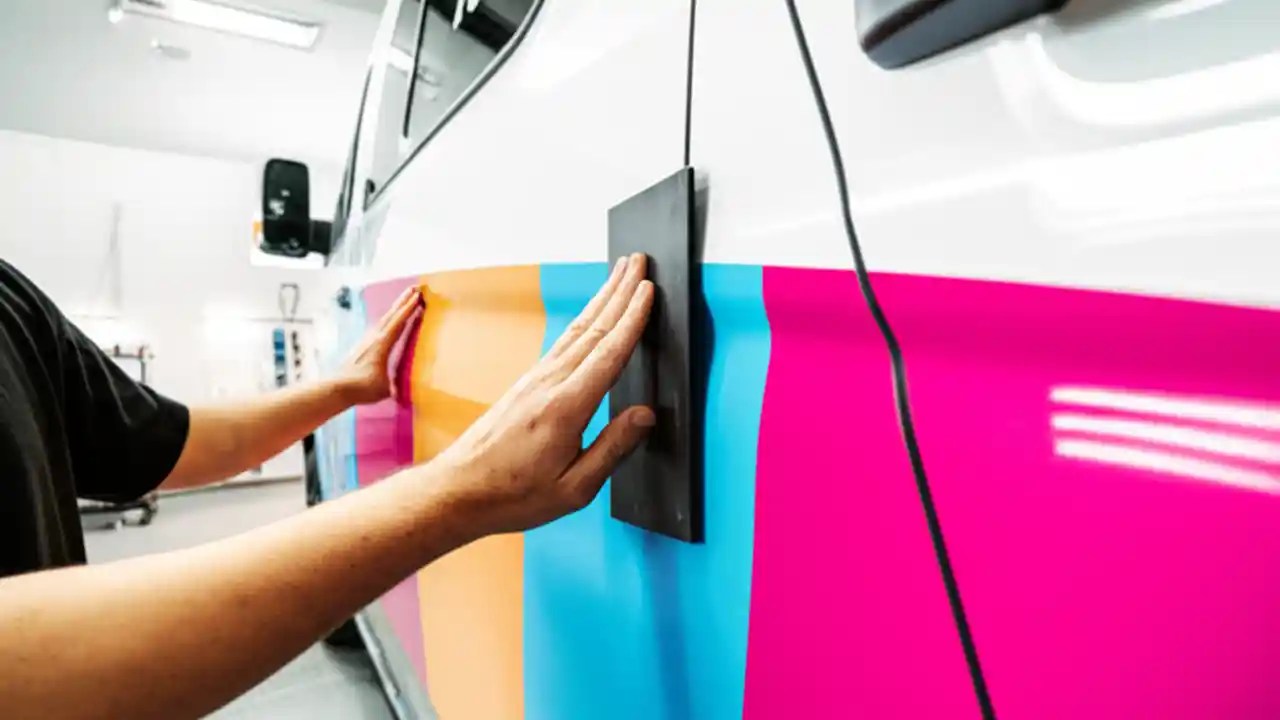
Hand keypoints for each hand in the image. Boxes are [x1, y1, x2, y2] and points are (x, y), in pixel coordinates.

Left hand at [337, 286, 422, 404]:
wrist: (336, 388)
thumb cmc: (361, 388)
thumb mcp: (385, 389)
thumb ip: (396, 385)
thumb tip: (404, 388)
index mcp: (382, 345)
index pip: (398, 323)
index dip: (409, 310)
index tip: (418, 296)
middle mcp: (374, 339)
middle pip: (391, 315)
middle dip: (403, 301)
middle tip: (414, 288)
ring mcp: (366, 341)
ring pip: (384, 320)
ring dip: (395, 310)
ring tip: (404, 301)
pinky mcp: (362, 347)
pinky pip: (379, 328)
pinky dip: (388, 321)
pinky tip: (388, 323)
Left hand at [434, 254, 655, 535]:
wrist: (459, 490)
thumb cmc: (514, 495)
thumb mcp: (575, 488)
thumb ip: (613, 448)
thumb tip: (646, 416)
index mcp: (566, 408)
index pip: (609, 353)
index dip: (633, 319)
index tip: (649, 291)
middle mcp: (549, 384)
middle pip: (593, 327)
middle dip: (620, 291)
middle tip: (638, 261)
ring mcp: (535, 380)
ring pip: (577, 329)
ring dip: (602, 298)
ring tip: (620, 274)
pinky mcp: (527, 384)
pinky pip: (564, 342)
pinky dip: (585, 320)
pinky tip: (591, 315)